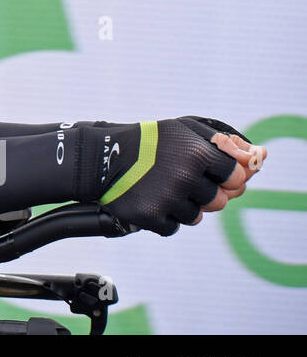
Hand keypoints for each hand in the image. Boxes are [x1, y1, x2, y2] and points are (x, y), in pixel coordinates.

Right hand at [97, 116, 267, 235]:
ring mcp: (168, 199)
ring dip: (183, 206)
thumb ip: (221, 141)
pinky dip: (163, 218)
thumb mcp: (183, 129)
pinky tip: (150, 200)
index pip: (235, 177)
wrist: (101, 157)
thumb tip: (254, 158)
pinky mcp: (151, 217)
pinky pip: (173, 227)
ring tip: (161, 189)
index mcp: (197, 153)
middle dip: (203, 193)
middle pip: (218, 200)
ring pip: (196, 216)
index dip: (223, 175)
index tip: (207, 172)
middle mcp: (185, 177)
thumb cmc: (148, 141)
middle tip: (179, 180)